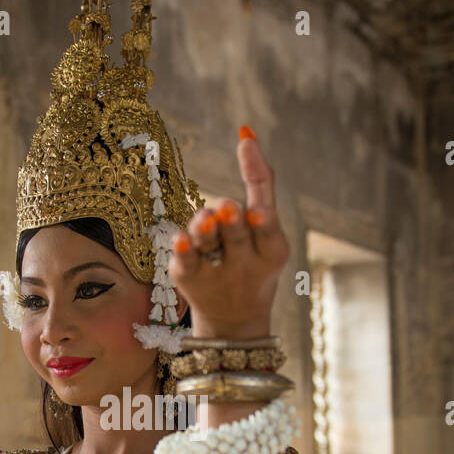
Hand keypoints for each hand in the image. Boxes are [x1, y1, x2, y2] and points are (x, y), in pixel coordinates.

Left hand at [169, 126, 290, 337]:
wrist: (234, 320)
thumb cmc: (251, 261)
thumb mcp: (264, 231)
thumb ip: (260, 186)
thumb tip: (246, 133)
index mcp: (272, 249)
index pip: (268, 223)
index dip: (261, 205)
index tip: (253, 186)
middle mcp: (247, 262)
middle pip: (238, 232)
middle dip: (232, 220)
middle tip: (227, 208)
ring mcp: (219, 274)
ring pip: (212, 243)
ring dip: (207, 229)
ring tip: (205, 220)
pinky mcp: (191, 280)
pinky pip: (187, 264)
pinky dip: (184, 251)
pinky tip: (181, 240)